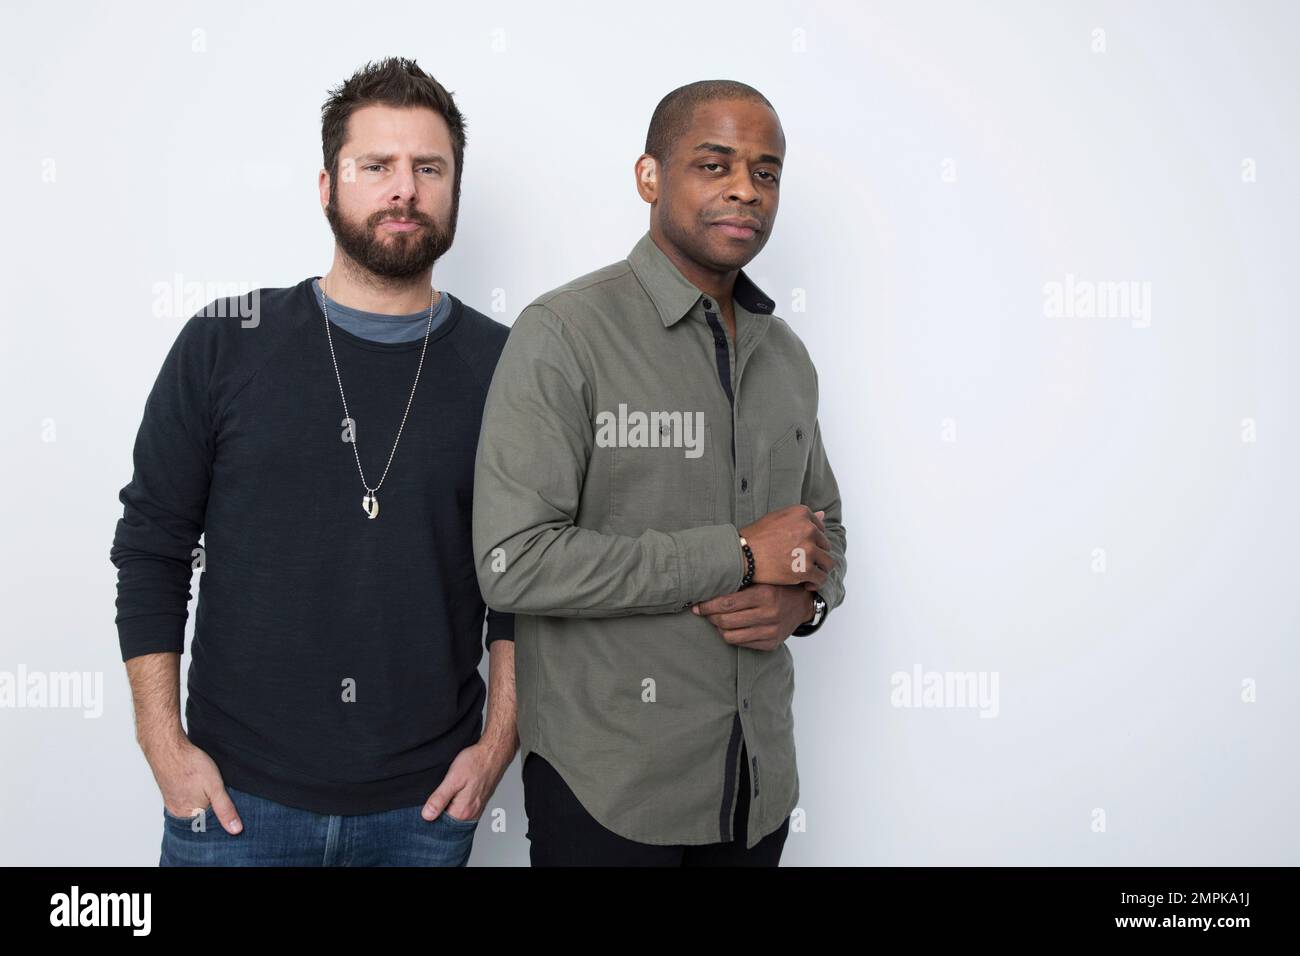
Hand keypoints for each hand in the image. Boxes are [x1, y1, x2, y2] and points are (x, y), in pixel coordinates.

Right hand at [147, 735, 242, 833]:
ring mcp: (172, 801)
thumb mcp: (215, 787)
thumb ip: (225, 809)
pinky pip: (186, 799)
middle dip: (213, 811)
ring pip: (193, 808)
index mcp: (188, 816)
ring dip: (204, 802)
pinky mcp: (171, 791)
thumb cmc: (190, 765)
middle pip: (200, 818)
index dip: (222, 819)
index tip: (232, 812)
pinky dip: (195, 795)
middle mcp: (177, 812)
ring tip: (209, 789)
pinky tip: (200, 786)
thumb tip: (235, 830)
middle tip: (220, 796)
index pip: (208, 826)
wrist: (168, 747)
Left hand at [421, 740, 510, 823]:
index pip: (439, 824)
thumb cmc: (476, 763)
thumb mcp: (453, 779)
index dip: (429, 815)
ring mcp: (476, 809)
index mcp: (462, 812)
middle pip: (447, 822)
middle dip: (438, 812)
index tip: (426, 804)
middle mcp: (471, 814)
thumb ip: (440, 799)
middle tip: (437, 795)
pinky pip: (463, 810)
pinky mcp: (478, 803)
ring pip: (455, 816)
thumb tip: (427, 815)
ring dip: (447, 808)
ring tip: (447, 792)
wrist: (493, 753)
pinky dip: (455, 805)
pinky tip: (454, 793)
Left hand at [692, 584, 813, 651]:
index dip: (707, 605)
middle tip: (704, 611)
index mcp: (765, 594)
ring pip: (730, 636)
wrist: (802, 604)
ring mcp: (771, 631)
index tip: (697, 604)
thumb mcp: (762, 578)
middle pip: (725, 621)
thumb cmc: (777, 587)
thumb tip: (708, 583)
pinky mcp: (771, 644)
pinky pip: (741, 644)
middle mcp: (769, 614)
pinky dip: (732, 635)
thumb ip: (740, 581)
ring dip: (718, 628)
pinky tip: (731, 626)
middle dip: (710, 616)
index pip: (727, 604)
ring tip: (716, 619)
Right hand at [739, 505, 833, 589]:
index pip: (820, 529)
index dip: (813, 541)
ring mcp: (809, 549)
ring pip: (828, 563)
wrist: (742, 554)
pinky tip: (807, 583)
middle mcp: (809, 529)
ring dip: (820, 569)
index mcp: (802, 514)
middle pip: (825, 546)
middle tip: (803, 563)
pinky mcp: (805, 568)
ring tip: (808, 574)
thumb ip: (801, 518)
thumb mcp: (778, 518)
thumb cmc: (756, 536)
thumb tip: (823, 514)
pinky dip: (816, 583)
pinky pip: (821, 578)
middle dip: (816, 555)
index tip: (803, 548)